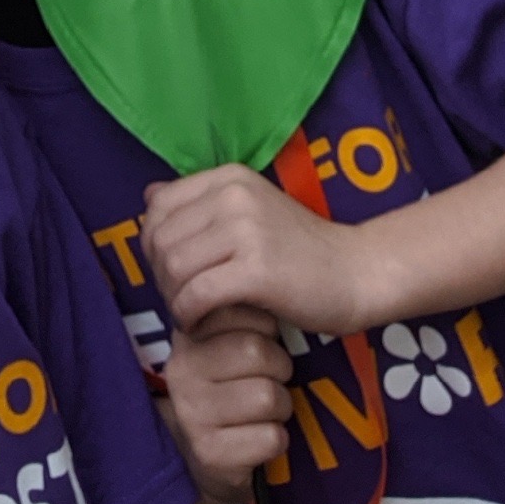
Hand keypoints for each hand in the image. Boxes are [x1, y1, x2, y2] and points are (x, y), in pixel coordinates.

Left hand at [143, 164, 369, 337]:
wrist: (356, 272)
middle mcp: (233, 195)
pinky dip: (189, 315)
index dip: (154, 245)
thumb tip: (148, 195)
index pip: (160, 206)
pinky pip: (198, 293)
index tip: (170, 272)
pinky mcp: (257, 269)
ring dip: (173, 299)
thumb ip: (200, 204)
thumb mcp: (249, 211)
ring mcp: (246, 229)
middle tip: (179, 299)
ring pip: (175, 266)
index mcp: (228, 178)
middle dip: (160, 277)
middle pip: (161, 238)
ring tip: (190, 314)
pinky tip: (200, 326)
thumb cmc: (300, 249)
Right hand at [161, 307, 291, 503]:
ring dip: (281, 405)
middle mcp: (182, 371)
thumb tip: (263, 273)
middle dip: (279, 367)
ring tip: (266, 408)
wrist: (205, 456)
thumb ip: (235, 310)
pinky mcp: (210, 454)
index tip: (259, 340)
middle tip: (268, 378)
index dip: (264, 328)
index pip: (239, 311)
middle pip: (258, 352)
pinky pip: (271, 438)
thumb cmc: (229, 386)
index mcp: (186, 336)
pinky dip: (278, 439)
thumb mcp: (224, 343)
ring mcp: (192, 414)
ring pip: (269, 396)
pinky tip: (259, 436)